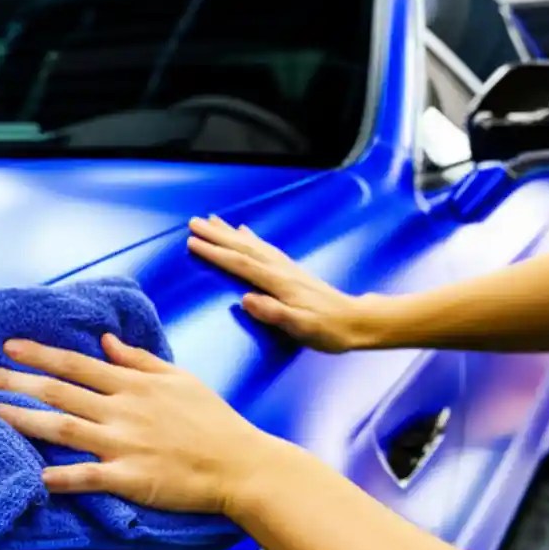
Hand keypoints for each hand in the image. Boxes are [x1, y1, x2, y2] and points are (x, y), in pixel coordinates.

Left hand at [0, 334, 290, 515]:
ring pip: (64, 428)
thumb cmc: (213, 420)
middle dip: (14, 381)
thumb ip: (138, 360)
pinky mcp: (131, 478)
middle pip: (59, 392)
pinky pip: (90, 476)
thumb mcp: (178, 377)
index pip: (76, 364)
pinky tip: (35, 476)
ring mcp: (124, 444)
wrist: (240, 464)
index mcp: (133, 384)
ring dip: (24, 419)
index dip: (39, 354)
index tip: (7, 346)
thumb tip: (105, 340)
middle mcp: (122, 410)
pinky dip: (62, 476)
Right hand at [187, 215, 375, 352]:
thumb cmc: (327, 329)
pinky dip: (250, 237)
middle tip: (193, 222)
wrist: (356, 321)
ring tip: (211, 220)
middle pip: (243, 247)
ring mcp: (286, 267)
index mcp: (278, 282)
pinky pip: (264, 247)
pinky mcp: (290, 270)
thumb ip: (273, 313)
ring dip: (229, 232)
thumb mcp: (300, 327)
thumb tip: (245, 300)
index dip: (216, 252)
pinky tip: (244, 231)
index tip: (192, 241)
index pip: (241, 264)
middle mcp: (280, 269)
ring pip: (252, 244)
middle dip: (217, 235)